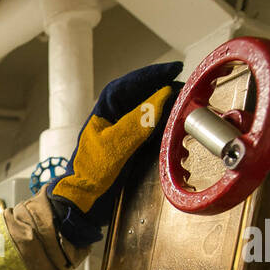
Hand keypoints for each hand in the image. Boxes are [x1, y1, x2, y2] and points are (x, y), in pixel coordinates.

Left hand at [47, 61, 182, 248]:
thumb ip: (139, 121)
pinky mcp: (128, 146)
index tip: (174, 69)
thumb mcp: (116, 145)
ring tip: (184, 110)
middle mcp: (112, 117)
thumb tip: (162, 97)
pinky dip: (164, 129)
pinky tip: (175, 131)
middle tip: (186, 89)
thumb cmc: (91, 172)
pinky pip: (149, 130)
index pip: (129, 84)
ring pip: (147, 112)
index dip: (152, 74)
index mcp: (104, 110)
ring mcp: (120, 131)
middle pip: (141, 95)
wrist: (83, 200)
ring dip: (166, 110)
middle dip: (164, 91)